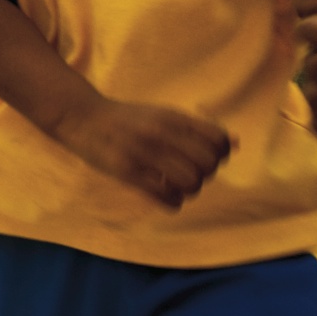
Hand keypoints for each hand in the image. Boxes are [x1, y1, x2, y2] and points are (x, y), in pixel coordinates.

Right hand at [46, 96, 230, 208]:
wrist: (81, 116)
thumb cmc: (127, 118)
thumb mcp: (163, 114)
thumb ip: (195, 128)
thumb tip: (234, 143)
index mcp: (172, 117)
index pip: (218, 140)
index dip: (219, 154)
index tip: (204, 157)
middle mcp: (161, 133)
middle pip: (208, 164)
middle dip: (204, 174)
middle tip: (189, 173)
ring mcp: (143, 152)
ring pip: (191, 182)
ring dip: (188, 190)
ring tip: (176, 185)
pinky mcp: (126, 171)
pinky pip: (165, 196)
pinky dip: (172, 201)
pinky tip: (164, 194)